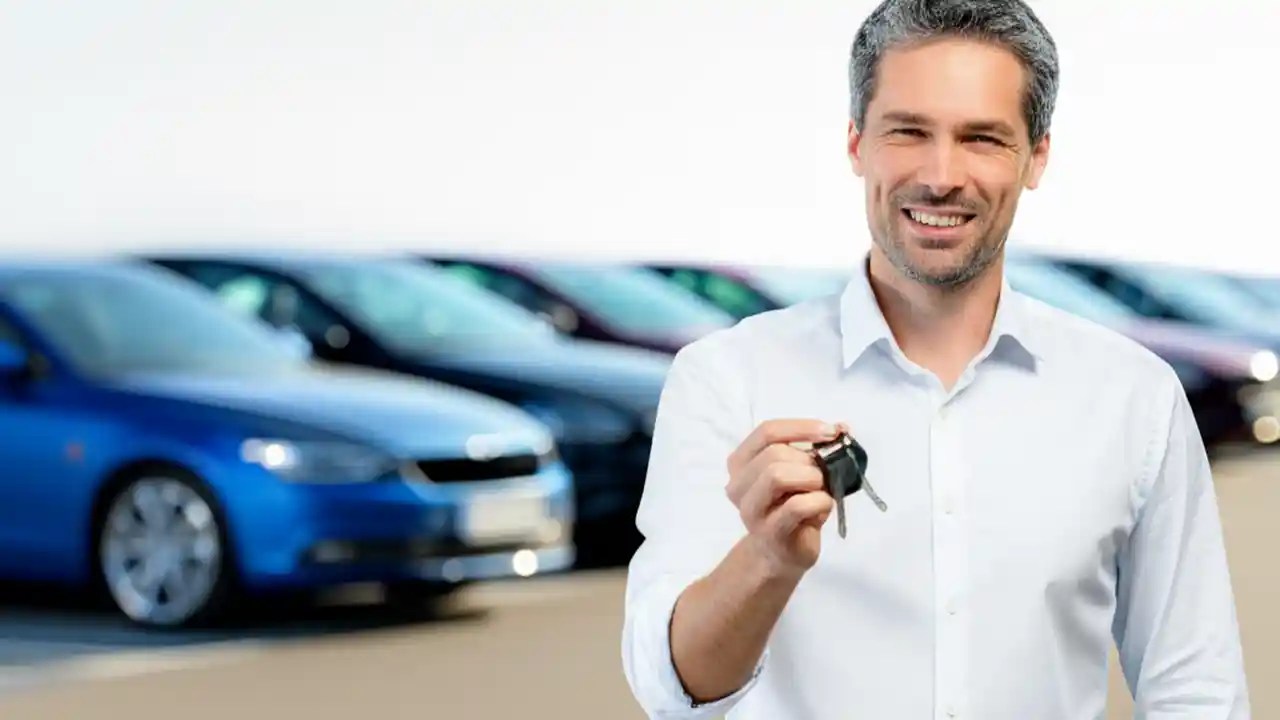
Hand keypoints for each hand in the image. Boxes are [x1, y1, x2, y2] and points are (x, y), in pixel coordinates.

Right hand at [725, 419, 844, 577]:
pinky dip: (819, 501)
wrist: (782, 553)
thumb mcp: (803, 472)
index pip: (767, 432)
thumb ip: (817, 449)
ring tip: (821, 490)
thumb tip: (843, 427)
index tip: (831, 432)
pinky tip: (823, 506)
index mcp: (742, 463)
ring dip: (811, 478)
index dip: (801, 428)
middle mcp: (738, 484)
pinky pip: (796, 506)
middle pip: (773, 454)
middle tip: (823, 474)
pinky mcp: (769, 533)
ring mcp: (751, 511)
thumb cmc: (793, 508)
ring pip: (776, 475)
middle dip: (808, 460)